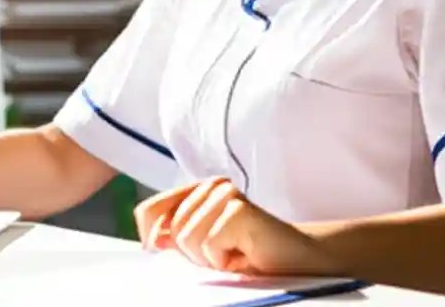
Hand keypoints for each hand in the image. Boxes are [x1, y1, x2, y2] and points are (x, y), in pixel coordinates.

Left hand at [134, 177, 334, 275]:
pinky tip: (243, 253)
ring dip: (209, 258)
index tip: (155, 250)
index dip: (147, 234)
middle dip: (192, 254)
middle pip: (170, 230)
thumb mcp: (202, 246)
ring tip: (234, 253)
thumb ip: (175, 236)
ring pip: (186, 238)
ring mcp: (226, 193)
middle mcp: (211, 185)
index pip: (149, 208)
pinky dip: (223, 260)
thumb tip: (150, 240)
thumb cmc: (248, 254)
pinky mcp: (239, 208)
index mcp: (197, 190)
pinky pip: (208, 244)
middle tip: (223, 254)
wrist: (297, 260)